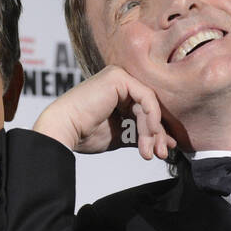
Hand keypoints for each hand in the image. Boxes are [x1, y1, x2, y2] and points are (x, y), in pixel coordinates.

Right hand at [32, 65, 176, 160]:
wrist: (63, 130)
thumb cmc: (84, 134)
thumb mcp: (121, 135)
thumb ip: (142, 135)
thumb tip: (166, 144)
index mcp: (119, 93)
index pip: (146, 111)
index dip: (156, 133)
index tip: (161, 152)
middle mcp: (120, 82)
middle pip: (149, 108)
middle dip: (157, 134)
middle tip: (160, 154)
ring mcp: (119, 77)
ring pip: (149, 105)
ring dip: (153, 131)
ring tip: (148, 152)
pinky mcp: (119, 78)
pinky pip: (146, 97)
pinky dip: (151, 117)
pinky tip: (150, 134)